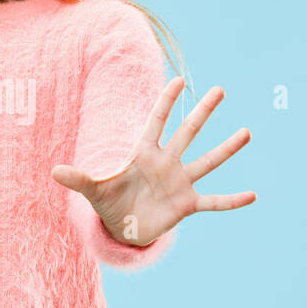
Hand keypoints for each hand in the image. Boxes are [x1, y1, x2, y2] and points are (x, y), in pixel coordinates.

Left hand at [51, 78, 255, 245]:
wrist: (124, 227)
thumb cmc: (110, 202)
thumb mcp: (93, 191)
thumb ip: (78, 179)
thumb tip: (53, 172)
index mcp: (144, 154)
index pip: (157, 122)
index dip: (166, 102)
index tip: (178, 80)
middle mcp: (166, 163)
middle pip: (188, 132)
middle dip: (202, 112)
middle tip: (220, 90)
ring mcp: (179, 182)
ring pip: (207, 161)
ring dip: (227, 148)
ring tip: (247, 132)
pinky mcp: (187, 204)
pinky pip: (214, 202)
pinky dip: (232, 200)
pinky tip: (253, 195)